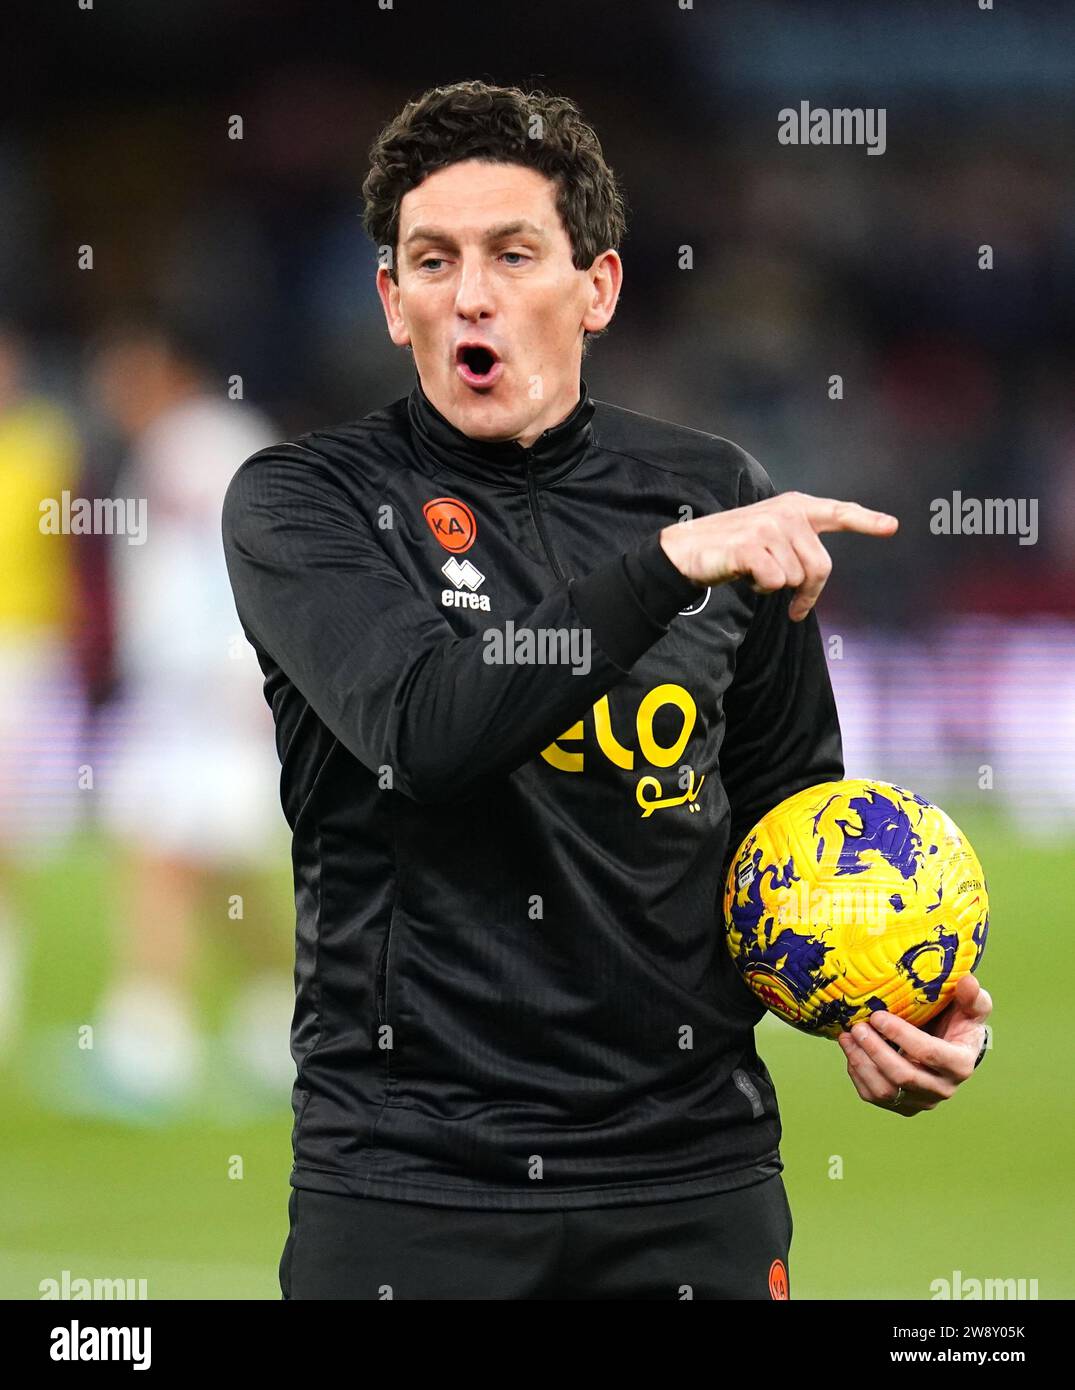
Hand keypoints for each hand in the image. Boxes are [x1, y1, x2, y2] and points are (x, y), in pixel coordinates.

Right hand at [659, 491, 897, 621]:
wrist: (687, 550)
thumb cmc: (732, 549)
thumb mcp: (770, 539)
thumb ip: (798, 545)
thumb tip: (816, 574)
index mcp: (795, 507)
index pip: (838, 513)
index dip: (866, 521)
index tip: (892, 526)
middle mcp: (786, 512)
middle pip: (820, 566)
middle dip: (808, 593)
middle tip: (797, 608)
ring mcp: (768, 527)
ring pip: (795, 579)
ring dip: (775, 586)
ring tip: (754, 572)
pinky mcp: (751, 545)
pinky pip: (775, 583)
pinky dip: (760, 588)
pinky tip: (743, 574)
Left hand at [836, 975, 991, 1116]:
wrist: (949, 1047)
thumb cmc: (959, 1023)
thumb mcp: (970, 1008)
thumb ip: (971, 997)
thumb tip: (968, 981)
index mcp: (960, 1064)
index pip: (930, 1054)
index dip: (901, 1035)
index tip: (878, 1016)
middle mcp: (943, 1088)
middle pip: (903, 1076)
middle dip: (875, 1050)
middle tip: (857, 1026)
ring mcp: (922, 1101)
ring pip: (885, 1091)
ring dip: (861, 1062)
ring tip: (847, 1037)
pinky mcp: (903, 1106)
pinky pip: (875, 1096)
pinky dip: (858, 1074)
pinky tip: (852, 1051)